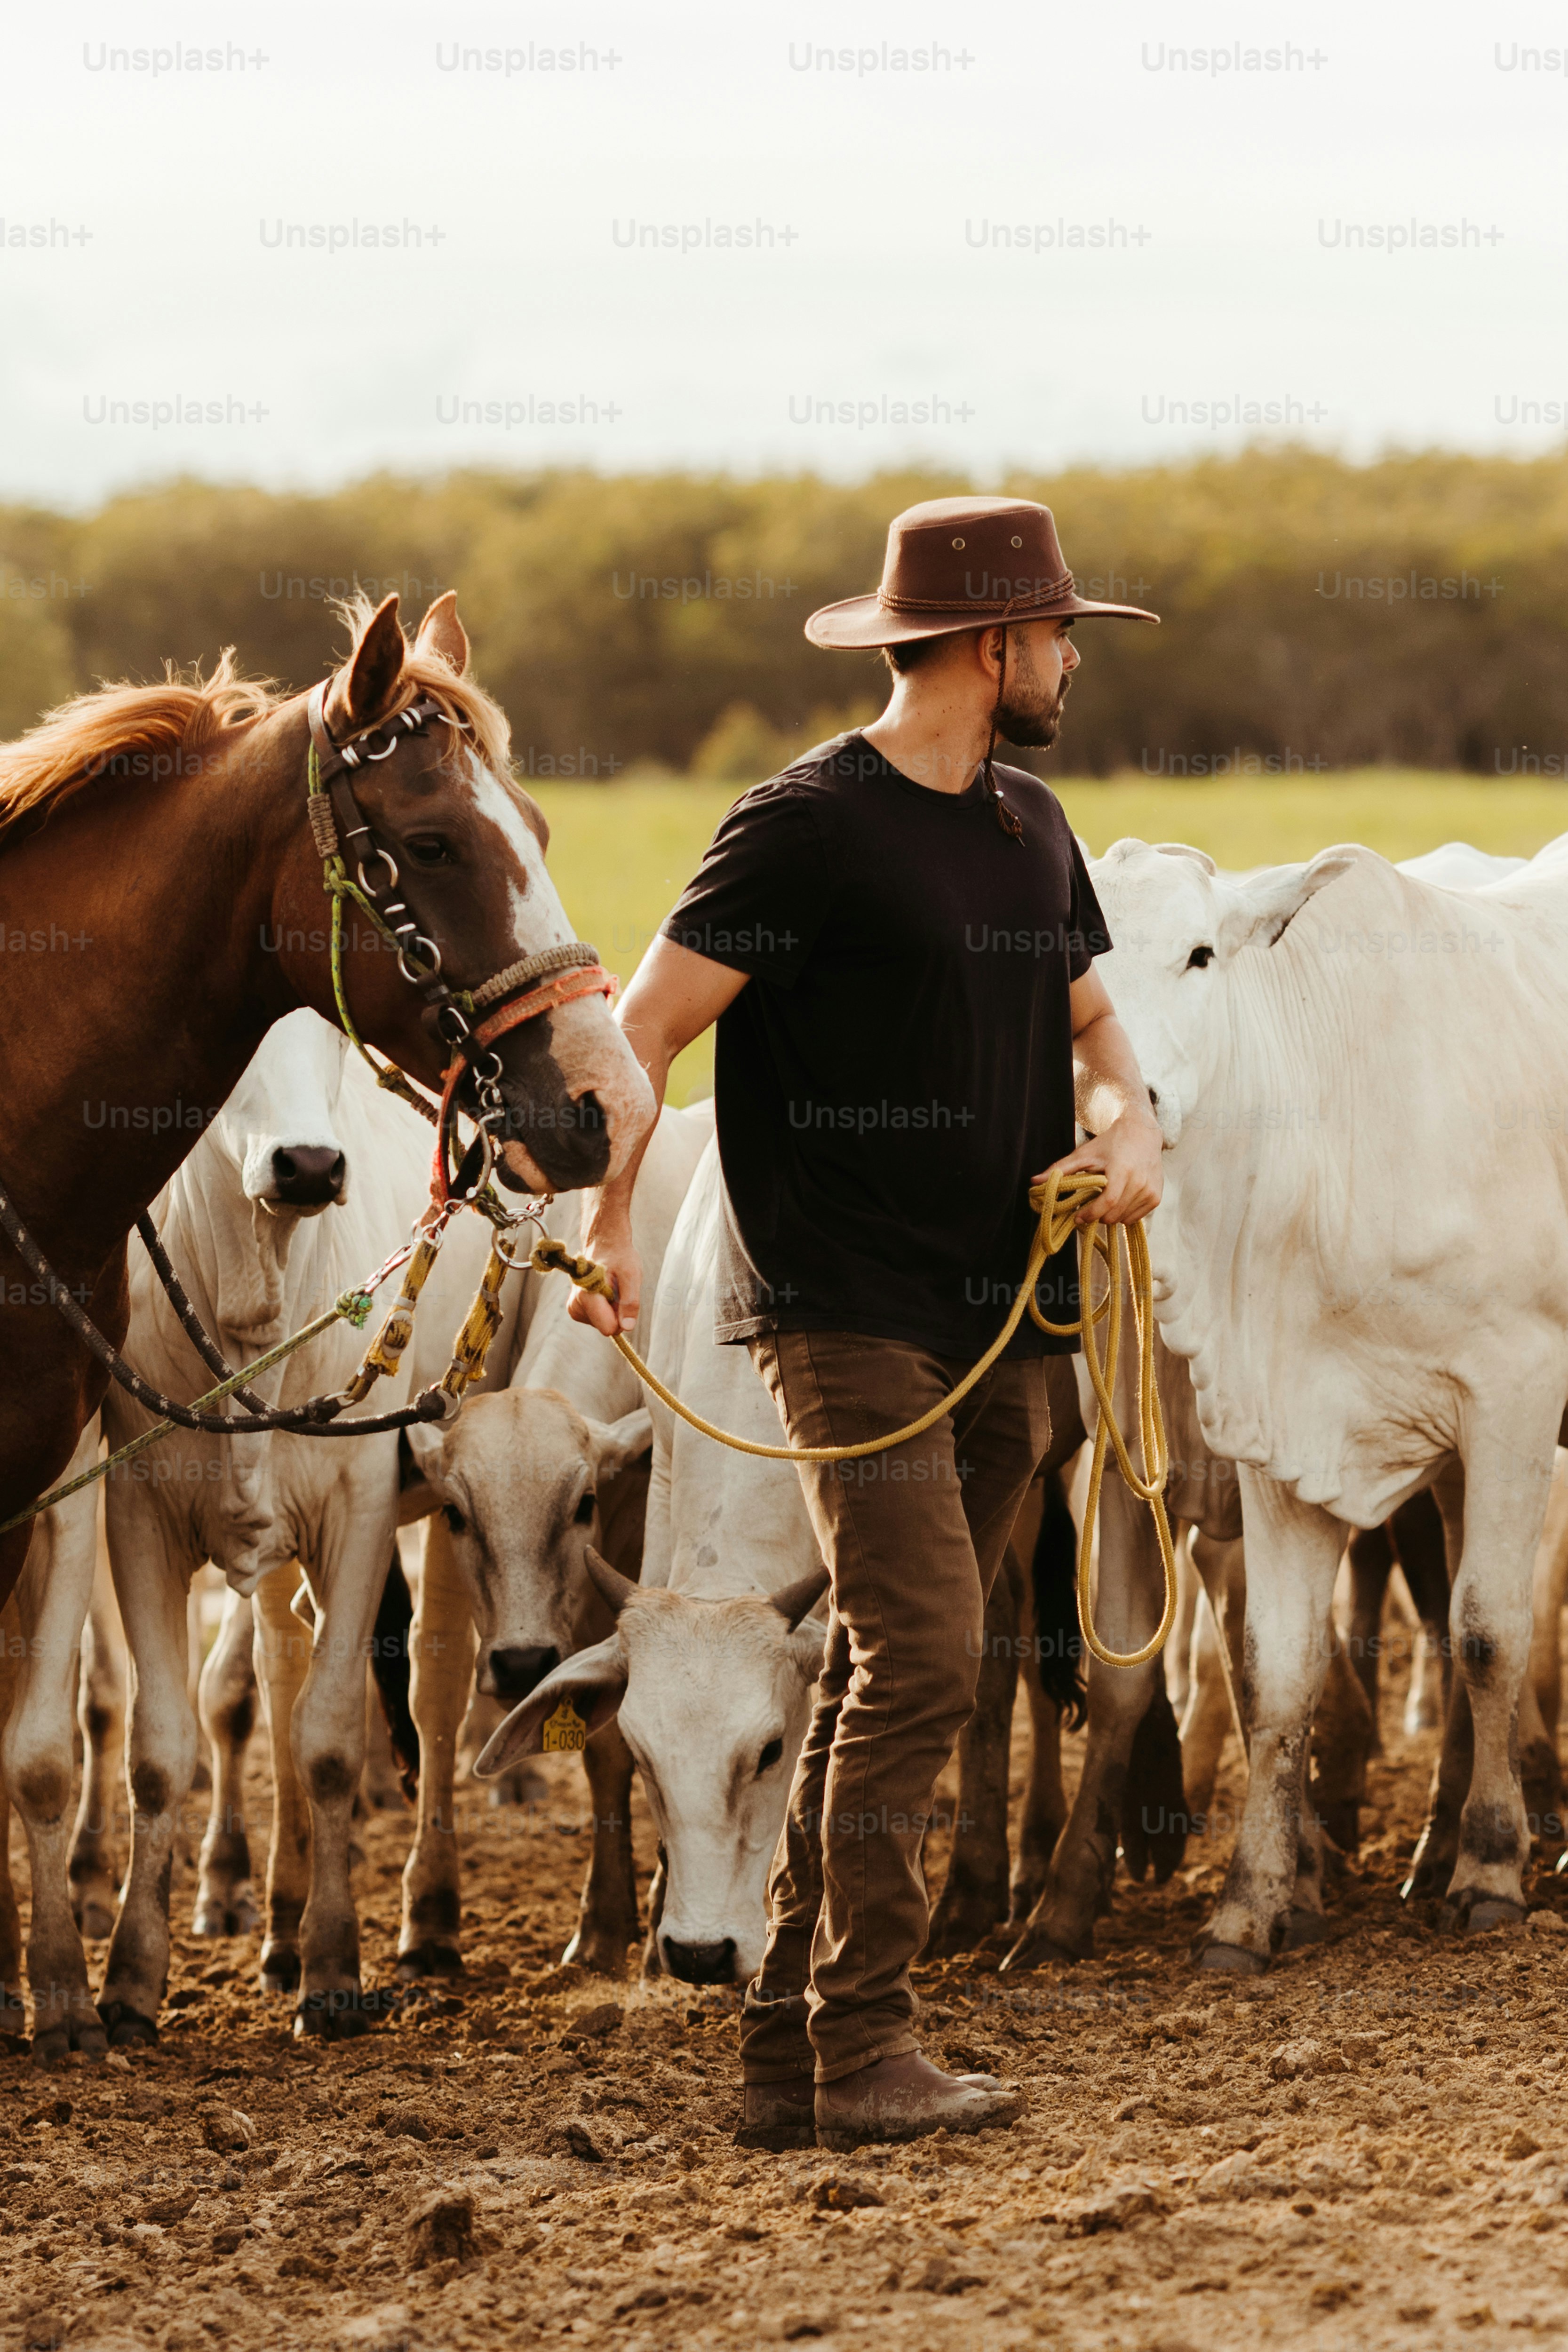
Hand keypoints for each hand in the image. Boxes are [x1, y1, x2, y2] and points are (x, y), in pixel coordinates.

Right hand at [568, 1223, 641, 1335]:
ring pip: (603, 1323)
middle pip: (607, 1326)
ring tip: (611, 1285)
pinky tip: (604, 1290)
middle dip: (617, 1311)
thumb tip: (627, 1327)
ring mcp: (574, 1308)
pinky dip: (606, 1307)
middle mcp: (575, 1305)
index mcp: (586, 1297)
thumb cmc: (619, 1256)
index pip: (608, 1328)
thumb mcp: (631, 1275)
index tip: (623, 1297)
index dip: (622, 1317)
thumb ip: (630, 1302)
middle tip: (617, 1288)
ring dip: (612, 1307)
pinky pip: (598, 1319)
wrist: (604, 1242)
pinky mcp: (575, 1309)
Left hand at [1037, 1111, 1163, 1227]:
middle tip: (1088, 1209)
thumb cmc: (1110, 1143)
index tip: (1077, 1218)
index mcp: (1123, 1171)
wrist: (1142, 1133)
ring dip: (1110, 1215)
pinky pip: (1136, 1217)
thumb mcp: (1085, 1154)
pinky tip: (1119, 1199)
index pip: (1107, 1203)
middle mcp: (1140, 1182)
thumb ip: (1061, 1169)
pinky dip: (1124, 1214)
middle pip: (1114, 1214)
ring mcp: (1151, 1191)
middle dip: (1098, 1216)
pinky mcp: (1156, 1197)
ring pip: (1124, 1218)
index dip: (1091, 1214)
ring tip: (1104, 1199)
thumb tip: (1034, 1182)